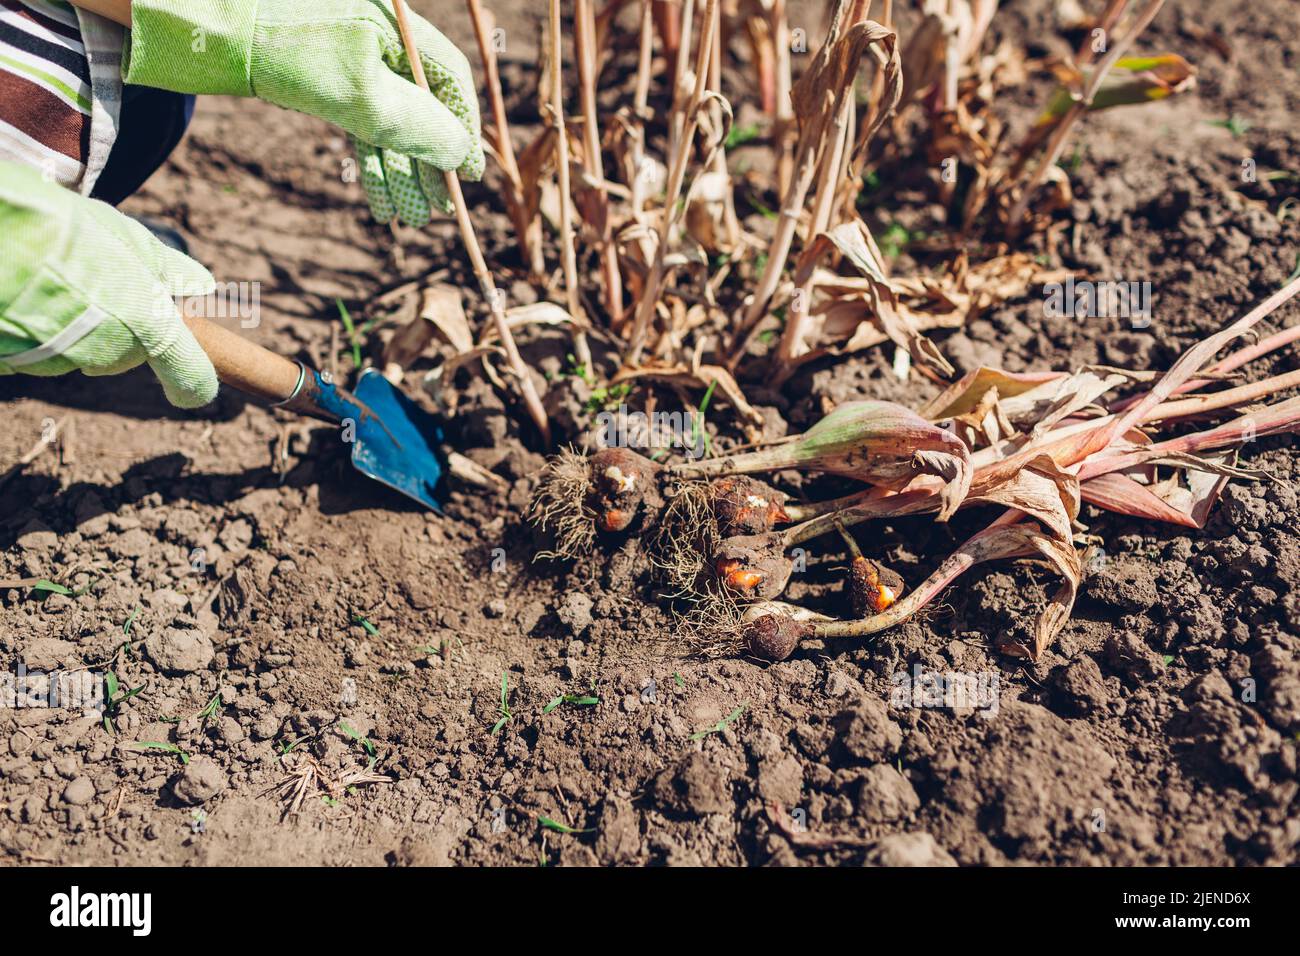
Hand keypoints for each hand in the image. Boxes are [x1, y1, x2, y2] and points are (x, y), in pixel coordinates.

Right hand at [0, 162, 218, 407]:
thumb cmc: (64, 230)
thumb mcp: (129, 239)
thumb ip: (168, 270)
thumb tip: (201, 285)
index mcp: (148, 328)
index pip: (190, 377)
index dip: (192, 384)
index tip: (190, 389)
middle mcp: (107, 354)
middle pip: (123, 353)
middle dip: (114, 324)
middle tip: (89, 281)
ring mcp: (57, 362)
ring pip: (74, 352)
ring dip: (65, 324)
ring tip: (43, 279)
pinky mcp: (13, 363)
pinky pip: (29, 351)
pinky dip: (25, 329)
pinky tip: (14, 294)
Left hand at [124, 0, 484, 224]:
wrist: (203, 23)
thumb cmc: (285, 50)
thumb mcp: (363, 97)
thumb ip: (419, 128)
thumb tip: (461, 157)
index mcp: (400, 29)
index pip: (451, 83)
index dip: (462, 134)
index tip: (467, 179)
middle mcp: (380, 39)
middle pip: (422, 106)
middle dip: (428, 163)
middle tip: (436, 212)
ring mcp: (349, 55)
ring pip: (389, 120)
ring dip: (398, 171)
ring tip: (406, 218)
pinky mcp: (320, 72)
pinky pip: (358, 119)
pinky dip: (368, 159)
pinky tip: (376, 198)